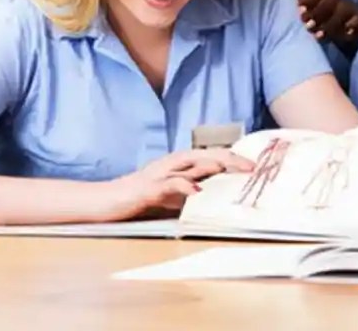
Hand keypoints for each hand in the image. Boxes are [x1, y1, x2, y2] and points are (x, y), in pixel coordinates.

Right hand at [99, 149, 253, 221]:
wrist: (104, 202)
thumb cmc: (136, 200)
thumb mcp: (168, 198)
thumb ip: (187, 195)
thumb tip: (210, 199)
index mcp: (176, 166)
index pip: (208, 157)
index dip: (231, 159)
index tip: (253, 167)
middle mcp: (169, 164)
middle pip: (204, 154)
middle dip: (230, 158)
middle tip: (252, 167)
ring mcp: (158, 174)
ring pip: (189, 162)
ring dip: (213, 164)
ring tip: (234, 168)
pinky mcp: (147, 188)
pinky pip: (168, 183)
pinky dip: (184, 184)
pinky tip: (197, 188)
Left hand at [297, 0, 357, 53]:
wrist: (351, 38)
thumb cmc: (325, 29)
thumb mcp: (313, 22)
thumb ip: (302, 16)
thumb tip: (282, 12)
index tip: (297, 10)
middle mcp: (339, 0)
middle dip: (317, 11)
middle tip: (306, 25)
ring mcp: (353, 9)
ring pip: (344, 9)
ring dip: (331, 23)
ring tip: (319, 36)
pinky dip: (353, 26)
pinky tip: (346, 34)